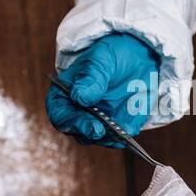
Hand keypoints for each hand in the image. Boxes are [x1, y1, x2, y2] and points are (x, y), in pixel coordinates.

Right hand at [46, 33, 159, 147]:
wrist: (136, 57)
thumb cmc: (111, 56)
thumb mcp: (101, 59)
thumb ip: (91, 77)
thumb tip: (80, 98)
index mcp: (65, 95)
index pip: (60, 115)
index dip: (72, 122)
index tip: (88, 123)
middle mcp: (78, 113)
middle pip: (78, 132)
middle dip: (89, 132)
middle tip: (100, 130)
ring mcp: (98, 122)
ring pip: (98, 138)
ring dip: (107, 138)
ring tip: (119, 133)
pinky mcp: (116, 127)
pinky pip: (119, 137)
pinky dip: (123, 137)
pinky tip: (129, 132)